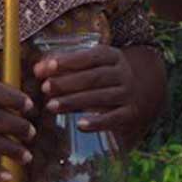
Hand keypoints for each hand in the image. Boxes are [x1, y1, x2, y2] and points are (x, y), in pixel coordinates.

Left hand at [33, 45, 151, 144]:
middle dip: (68, 82)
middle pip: (95, 77)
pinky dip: (97, 122)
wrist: (143, 91)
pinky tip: (80, 125)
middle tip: (45, 87)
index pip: (91, 57)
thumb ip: (66, 66)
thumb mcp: (93, 65)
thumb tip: (38, 69)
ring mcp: (128, 94)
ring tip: (51, 106)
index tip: (48, 66)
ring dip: (74, 101)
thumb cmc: (105, 77)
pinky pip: (114, 119)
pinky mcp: (130, 114)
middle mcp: (123, 74)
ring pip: (101, 97)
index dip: (69, 61)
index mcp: (113, 57)